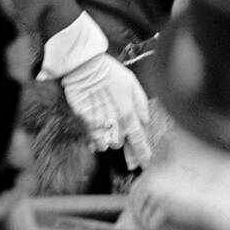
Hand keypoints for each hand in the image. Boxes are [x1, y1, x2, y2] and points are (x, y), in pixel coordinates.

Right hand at [61, 52, 151, 168]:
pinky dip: (94, 138)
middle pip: (120, 144)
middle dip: (121, 137)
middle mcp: (114, 123)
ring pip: (106, 145)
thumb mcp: (132, 83)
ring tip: (105, 122)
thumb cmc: (109, 72)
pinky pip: (92, 141)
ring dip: (107, 138)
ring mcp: (98, 125)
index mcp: (129, 113)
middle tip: (117, 124)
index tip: (145, 163)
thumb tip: (146, 121)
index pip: (139, 141)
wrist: (85, 66)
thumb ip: (141, 104)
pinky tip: (95, 126)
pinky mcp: (84, 124)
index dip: (143, 155)